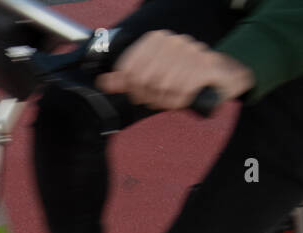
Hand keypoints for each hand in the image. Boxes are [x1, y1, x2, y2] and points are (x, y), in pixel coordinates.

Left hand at [96, 29, 254, 109]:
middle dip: (148, 96)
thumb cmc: (181, 77)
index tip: (140, 94)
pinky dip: (179, 100)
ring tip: (172, 97)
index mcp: (155, 40)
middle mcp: (171, 42)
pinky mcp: (204, 66)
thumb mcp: (150, 76)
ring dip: (165, 100)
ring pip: (161, 87)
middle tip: (157, 99)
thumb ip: (126, 79)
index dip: (131, 88)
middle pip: (142, 79)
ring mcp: (190, 52)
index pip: (127, 69)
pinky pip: (180, 91)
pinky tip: (184, 97)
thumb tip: (103, 82)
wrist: (219, 76)